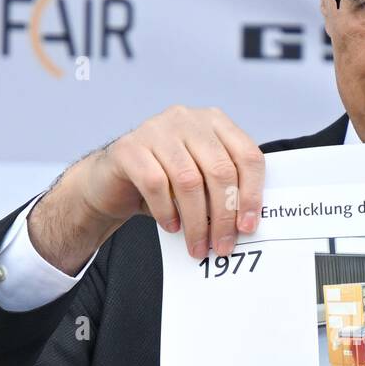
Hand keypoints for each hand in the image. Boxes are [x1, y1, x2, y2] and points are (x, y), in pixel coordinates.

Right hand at [29, 105, 264, 274]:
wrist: (112, 182)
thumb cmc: (165, 184)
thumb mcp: (201, 182)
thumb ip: (223, 191)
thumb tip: (246, 224)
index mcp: (214, 122)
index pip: (247, 156)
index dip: (252, 195)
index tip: (249, 227)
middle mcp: (188, 119)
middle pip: (220, 170)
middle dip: (224, 215)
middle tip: (222, 246)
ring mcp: (156, 129)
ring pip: (189, 180)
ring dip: (196, 221)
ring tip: (198, 246)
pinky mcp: (129, 147)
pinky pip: (155, 184)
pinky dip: (167, 211)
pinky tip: (172, 226)